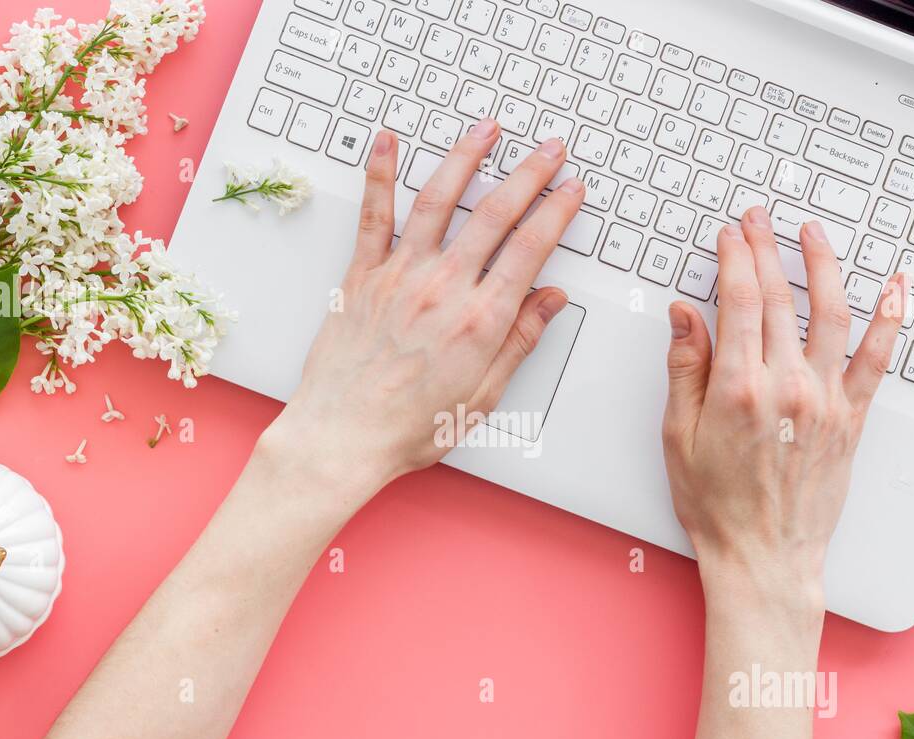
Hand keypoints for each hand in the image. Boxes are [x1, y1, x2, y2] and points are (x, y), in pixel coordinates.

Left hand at [270, 121, 583, 493]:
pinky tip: (388, 142)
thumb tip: (550, 301)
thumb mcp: (482, 396)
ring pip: (440, 200)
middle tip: (550, 149)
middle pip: (496, 213)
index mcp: (480, 320)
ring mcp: (400, 276)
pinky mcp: (363, 276)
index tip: (572, 190)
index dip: (557, 211)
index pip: (531, 248)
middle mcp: (443, 289)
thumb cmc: (408, 427)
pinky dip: (381, 173)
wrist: (341, 436)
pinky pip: (375, 215)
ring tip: (487, 128)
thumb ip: (518, 341)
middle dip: (530, 173)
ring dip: (467, 157)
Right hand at [662, 206, 906, 594]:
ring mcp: (825, 399)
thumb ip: (685, 370)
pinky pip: (877, 359)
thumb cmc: (716, 505)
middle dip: (766, 250)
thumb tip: (684, 314)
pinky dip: (889, 319)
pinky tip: (895, 287)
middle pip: (780, 298)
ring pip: (831, 313)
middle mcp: (787, 386)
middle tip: (757, 220)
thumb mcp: (678, 438)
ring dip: (822, 265)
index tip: (729, 235)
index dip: (734, 259)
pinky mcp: (851, 418)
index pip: (738, 302)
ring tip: (811, 234)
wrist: (764, 556)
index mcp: (739, 390)